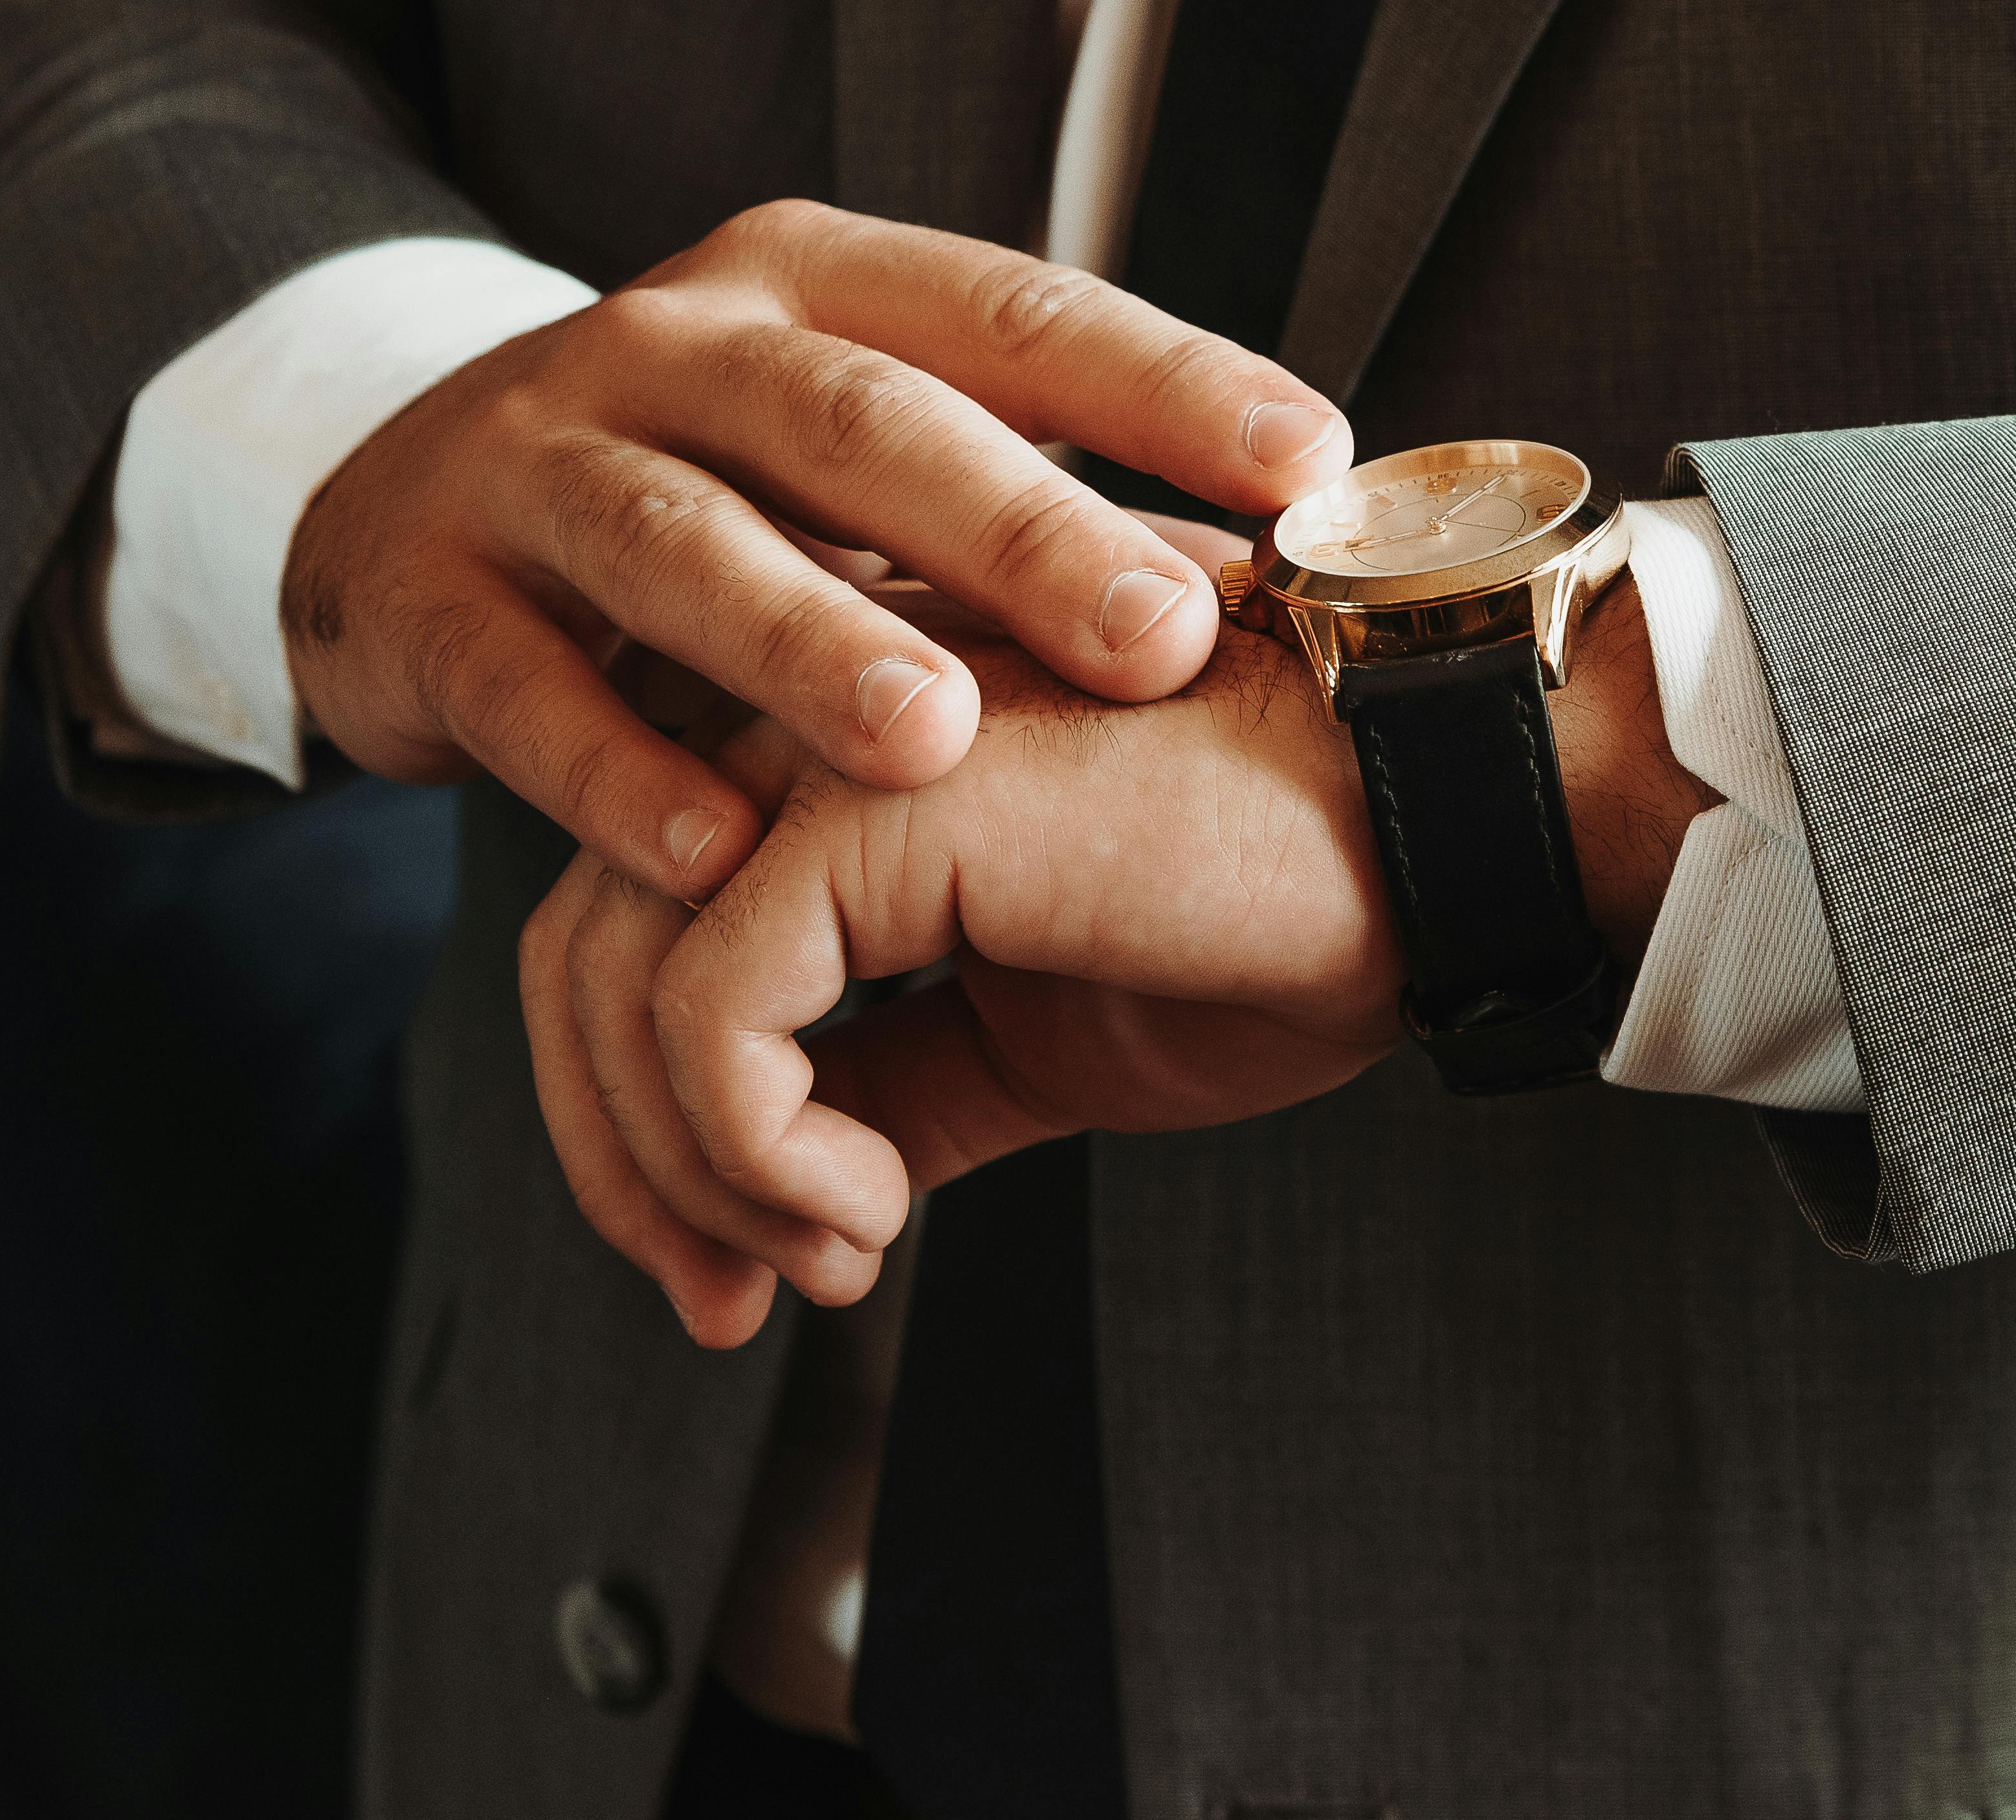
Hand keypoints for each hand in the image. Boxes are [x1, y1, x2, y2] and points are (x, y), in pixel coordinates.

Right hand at [281, 201, 1350, 900]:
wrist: (406, 505)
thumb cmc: (725, 495)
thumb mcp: (868, 460)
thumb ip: (1048, 497)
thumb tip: (1303, 573)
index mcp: (823, 285)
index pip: (1017, 313)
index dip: (1165, 383)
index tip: (1311, 466)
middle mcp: (681, 341)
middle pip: (862, 420)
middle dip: (1017, 528)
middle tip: (1159, 636)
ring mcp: (536, 457)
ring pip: (680, 540)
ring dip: (809, 640)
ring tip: (933, 742)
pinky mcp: (422, 593)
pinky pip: (525, 688)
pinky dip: (615, 771)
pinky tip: (715, 856)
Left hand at [520, 567, 1715, 1340]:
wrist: (1434, 829)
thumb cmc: (1277, 908)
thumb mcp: (1035, 1039)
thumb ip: (892, 1082)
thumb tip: (783, 1202)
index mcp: (845, 746)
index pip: (638, 919)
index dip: (639, 1115)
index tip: (731, 1271)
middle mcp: (810, 713)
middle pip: (581, 952)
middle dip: (628, 1164)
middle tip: (728, 1303)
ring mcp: (830, 738)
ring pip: (611, 982)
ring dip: (690, 1175)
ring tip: (839, 1248)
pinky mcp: (870, 806)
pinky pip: (706, 1011)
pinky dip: (754, 1149)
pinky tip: (870, 1206)